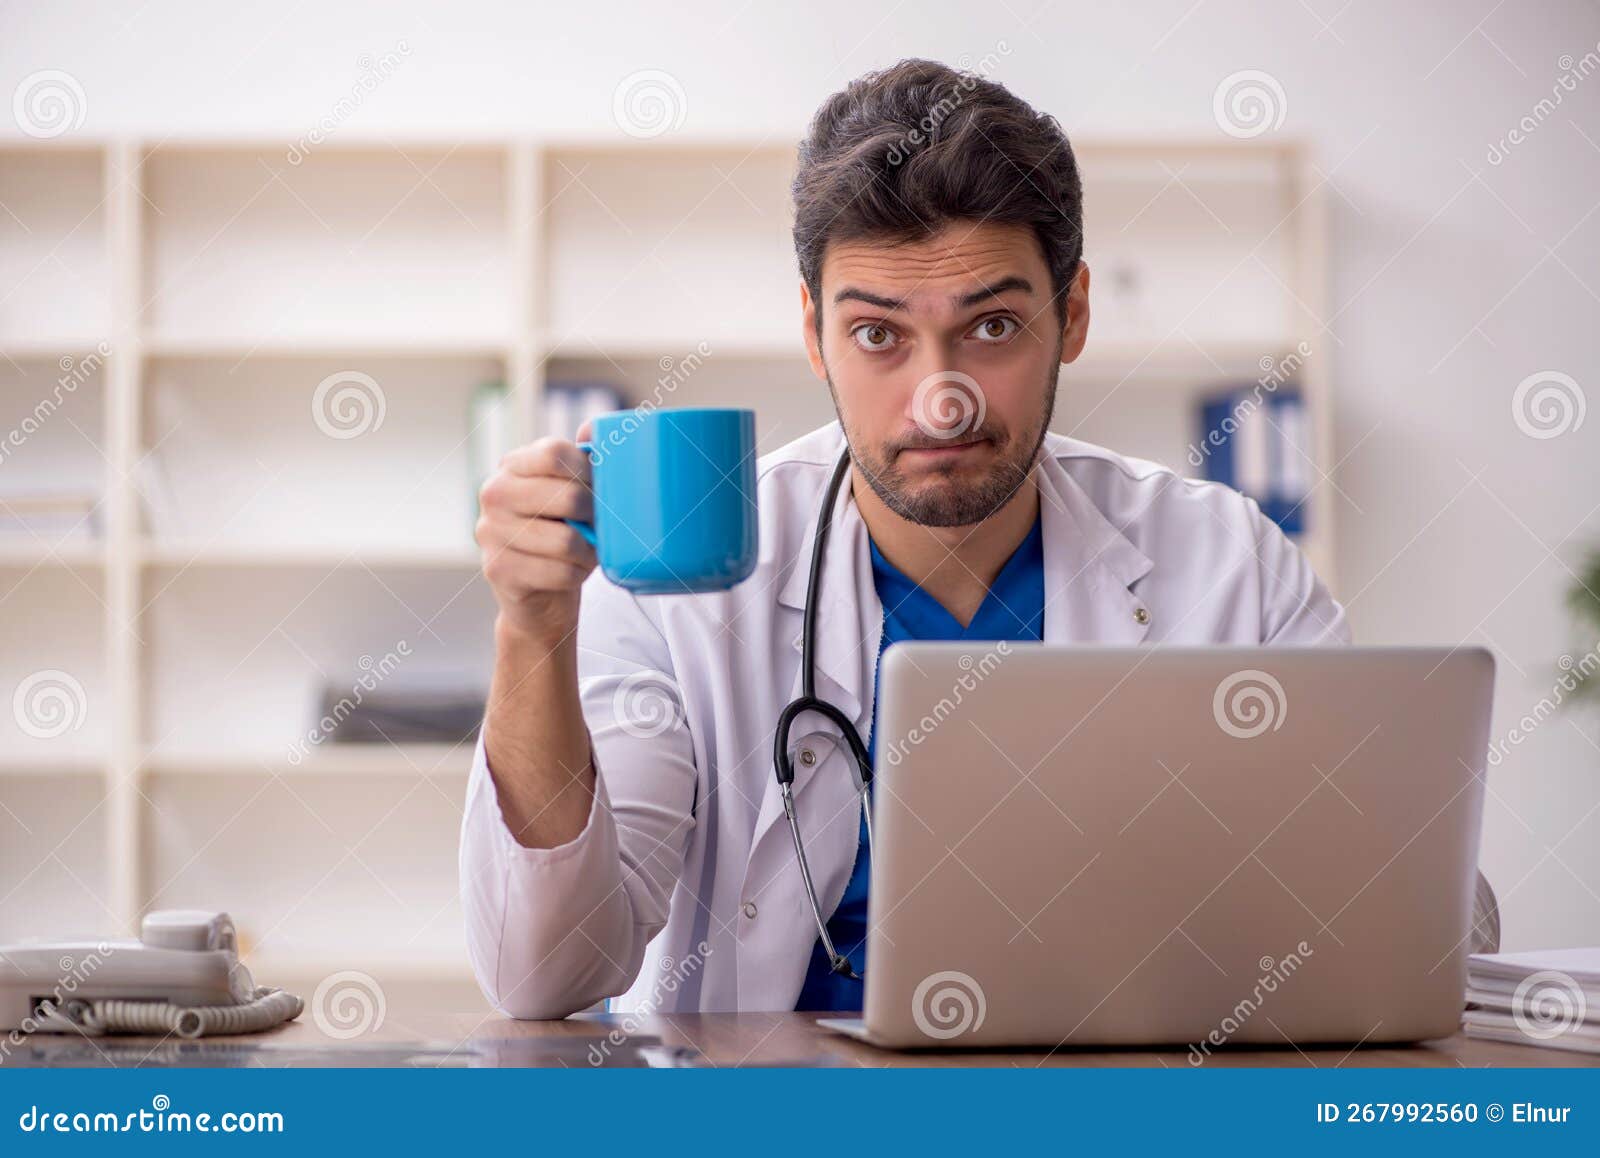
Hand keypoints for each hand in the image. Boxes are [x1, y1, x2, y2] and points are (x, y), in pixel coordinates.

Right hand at [476, 431, 597, 642]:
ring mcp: (490, 531)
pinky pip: (560, 571)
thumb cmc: (562, 532)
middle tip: (598, 525)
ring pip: (566, 540)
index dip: (587, 470)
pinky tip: (571, 570)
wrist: (538, 592)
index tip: (596, 487)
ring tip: (587, 550)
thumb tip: (592, 430)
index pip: (554, 452)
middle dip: (594, 515)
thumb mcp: (572, 491)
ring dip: (588, 551)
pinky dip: (576, 574)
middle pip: (567, 496)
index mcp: (513, 465)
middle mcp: (494, 493)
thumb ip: (583, 459)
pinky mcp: (497, 568)